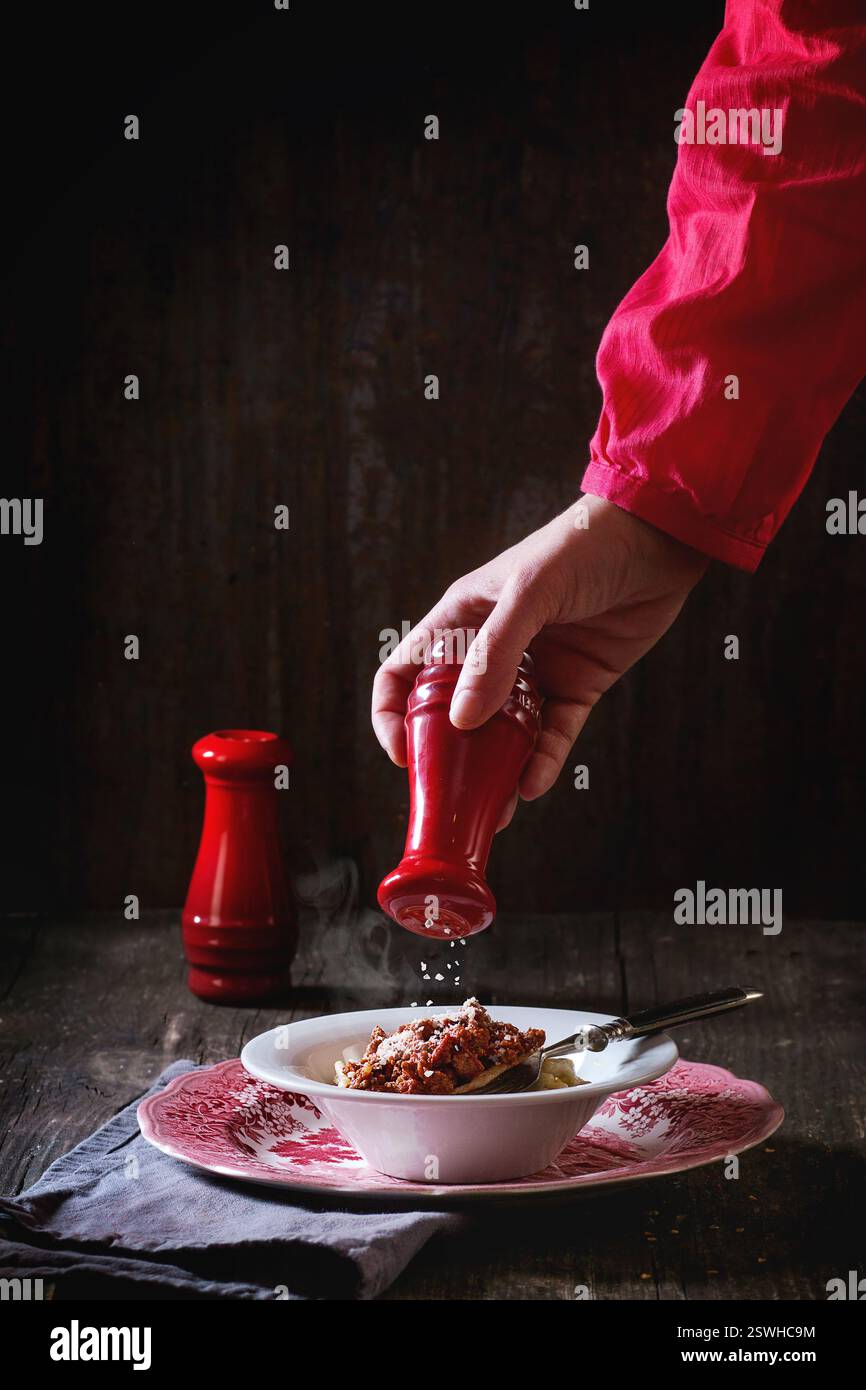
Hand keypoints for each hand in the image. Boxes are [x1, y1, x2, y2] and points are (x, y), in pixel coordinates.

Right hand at [372, 496, 707, 826]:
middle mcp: (493, 649)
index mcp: (463, 618)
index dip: (393, 714)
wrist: (659, 538)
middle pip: (452, 714)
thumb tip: (461, 720)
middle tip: (448, 793)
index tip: (403, 755)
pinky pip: (553, 735)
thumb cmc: (584, 545)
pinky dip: (542, 762)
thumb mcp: (530, 592)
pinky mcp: (577, 687)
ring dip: (495, 771)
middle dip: (447, 756)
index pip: (406, 671)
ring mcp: (535, 671)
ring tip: (493, 809)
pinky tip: (532, 785)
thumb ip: (495, 654)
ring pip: (503, 734)